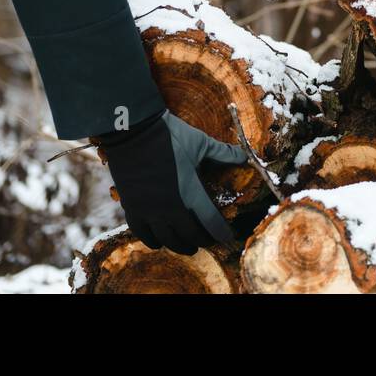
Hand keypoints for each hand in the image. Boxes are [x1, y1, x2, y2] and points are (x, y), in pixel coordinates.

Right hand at [94, 109, 249, 253]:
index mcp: (190, 191)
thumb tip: (244, 156)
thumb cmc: (170, 135)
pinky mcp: (131, 206)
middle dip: (201, 241)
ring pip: (166, 239)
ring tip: (187, 246)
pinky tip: (159, 241)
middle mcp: (169, 207)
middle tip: (208, 241)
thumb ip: (223, 153)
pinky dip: (152, 240)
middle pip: (189, 236)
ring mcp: (148, 209)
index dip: (221, 233)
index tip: (227, 237)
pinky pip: (142, 233)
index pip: (210, 222)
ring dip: (179, 245)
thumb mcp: (201, 143)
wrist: (133, 129)